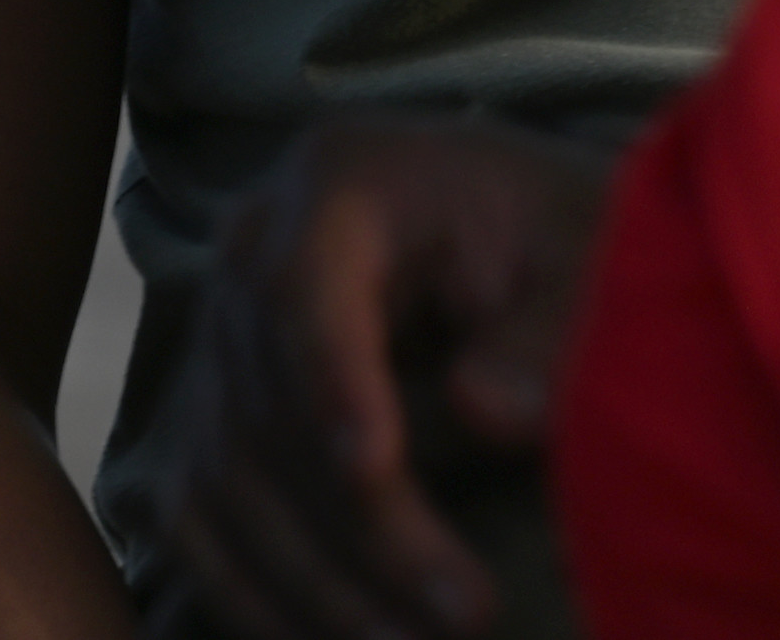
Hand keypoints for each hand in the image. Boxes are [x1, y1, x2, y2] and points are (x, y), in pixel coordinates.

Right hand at [159, 115, 616, 639]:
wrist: (501, 226)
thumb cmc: (551, 235)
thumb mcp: (582, 251)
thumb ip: (548, 324)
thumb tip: (482, 410)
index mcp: (338, 181)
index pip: (306, 282)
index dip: (331, 377)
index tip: (374, 466)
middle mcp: (249, 251)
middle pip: (269, 402)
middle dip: (363, 524)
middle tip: (468, 613)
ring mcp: (214, 337)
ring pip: (227, 476)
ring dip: (314, 582)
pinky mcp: (205, 413)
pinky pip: (197, 515)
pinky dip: (251, 594)